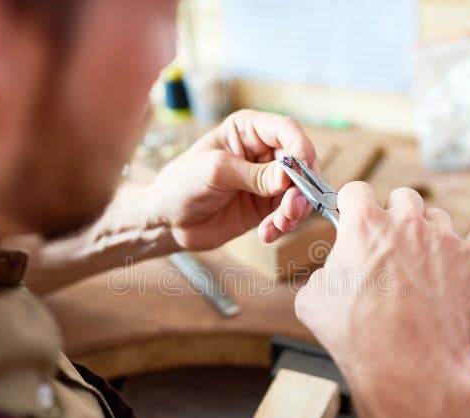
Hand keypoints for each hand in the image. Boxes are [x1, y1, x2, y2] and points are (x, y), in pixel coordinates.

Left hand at [148, 110, 316, 250]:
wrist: (167, 220)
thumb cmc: (181, 184)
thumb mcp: (215, 172)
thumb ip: (254, 174)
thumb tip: (289, 176)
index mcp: (248, 130)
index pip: (287, 131)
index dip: (301, 149)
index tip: (303, 172)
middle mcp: (263, 152)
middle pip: (302, 163)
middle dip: (301, 188)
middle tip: (292, 209)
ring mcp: (267, 181)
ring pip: (299, 191)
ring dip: (295, 211)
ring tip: (279, 226)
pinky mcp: (265, 206)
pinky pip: (288, 214)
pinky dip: (283, 225)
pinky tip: (266, 234)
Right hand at [295, 183, 469, 389]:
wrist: (409, 368)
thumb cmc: (358, 337)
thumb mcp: (313, 301)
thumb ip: (322, 272)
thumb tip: (331, 272)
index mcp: (365, 225)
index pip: (356, 190)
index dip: (351, 205)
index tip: (352, 216)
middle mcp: (407, 223)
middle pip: (402, 197)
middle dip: (393, 215)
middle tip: (387, 245)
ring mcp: (444, 239)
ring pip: (435, 219)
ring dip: (424, 235)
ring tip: (415, 269)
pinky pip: (460, 248)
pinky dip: (449, 263)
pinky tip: (437, 289)